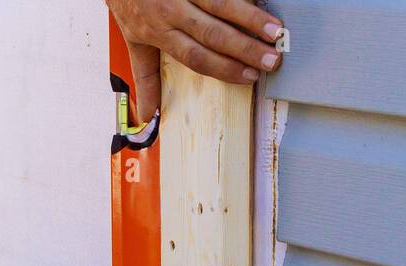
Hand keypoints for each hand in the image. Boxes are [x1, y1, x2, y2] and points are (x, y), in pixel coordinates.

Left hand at [107, 0, 283, 122]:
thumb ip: (145, 76)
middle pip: (212, 34)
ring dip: (250, 19)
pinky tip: (263, 2)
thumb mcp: (132, 41)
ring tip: (276, 31)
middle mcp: (171, 10)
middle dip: (244, 48)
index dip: (224, 68)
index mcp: (159, 33)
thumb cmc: (129, 3)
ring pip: (221, 5)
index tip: (249, 77)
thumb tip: (147, 114)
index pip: (195, 56)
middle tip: (272, 59)